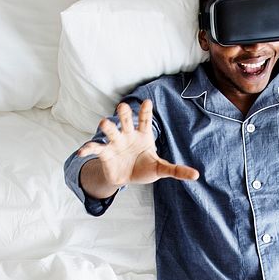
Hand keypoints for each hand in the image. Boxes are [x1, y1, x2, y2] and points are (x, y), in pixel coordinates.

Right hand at [76, 100, 199, 187]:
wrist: (127, 178)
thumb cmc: (144, 168)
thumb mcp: (161, 169)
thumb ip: (176, 170)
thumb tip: (197, 175)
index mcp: (142, 135)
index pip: (145, 120)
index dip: (146, 111)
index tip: (148, 101)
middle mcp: (127, 135)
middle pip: (125, 120)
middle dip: (123, 113)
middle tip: (123, 107)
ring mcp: (115, 142)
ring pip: (110, 130)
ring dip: (107, 126)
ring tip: (104, 123)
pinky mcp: (105, 153)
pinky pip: (95, 148)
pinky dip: (88, 149)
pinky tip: (82, 152)